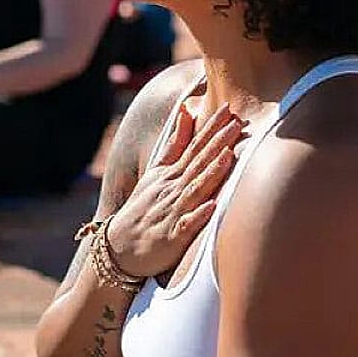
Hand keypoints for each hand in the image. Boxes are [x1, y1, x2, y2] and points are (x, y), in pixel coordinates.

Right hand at [106, 103, 245, 278]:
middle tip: (237, 123)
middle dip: (217, 142)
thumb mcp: (156, 173)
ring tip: (229, 155)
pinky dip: (198, 215)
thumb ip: (174, 145)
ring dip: (212, 172)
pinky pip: (187, 225)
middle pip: (198, 162)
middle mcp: (173, 189)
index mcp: (171, 174)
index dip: (211, 128)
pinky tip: (212, 206)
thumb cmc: (144, 207)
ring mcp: (172, 212)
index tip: (228, 108)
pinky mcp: (172, 236)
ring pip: (195, 189)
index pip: (194, 146)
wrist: (120, 247)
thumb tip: (186, 112)